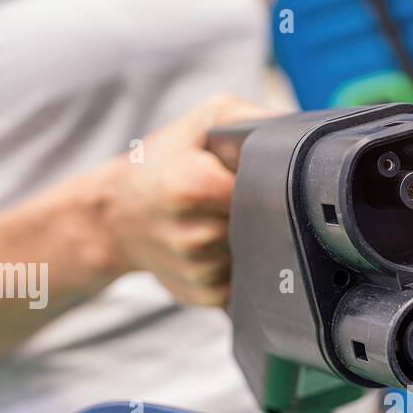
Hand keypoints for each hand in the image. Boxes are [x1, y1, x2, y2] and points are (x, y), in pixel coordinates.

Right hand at [103, 94, 275, 307]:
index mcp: (190, 186)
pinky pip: (245, 278)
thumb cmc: (162, 165)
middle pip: (263, 223)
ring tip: (219, 220)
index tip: (257, 177)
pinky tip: (217, 246)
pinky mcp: (203, 294)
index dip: (267, 182)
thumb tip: (297, 129)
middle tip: (234, 198)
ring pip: (258, 251)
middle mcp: (194, 234)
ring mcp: (198, 269)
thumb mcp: (202, 123)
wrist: (116, 216)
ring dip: (251, 236)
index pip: (263, 190)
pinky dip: (239, 262)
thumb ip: (249, 118)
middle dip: (260, 211)